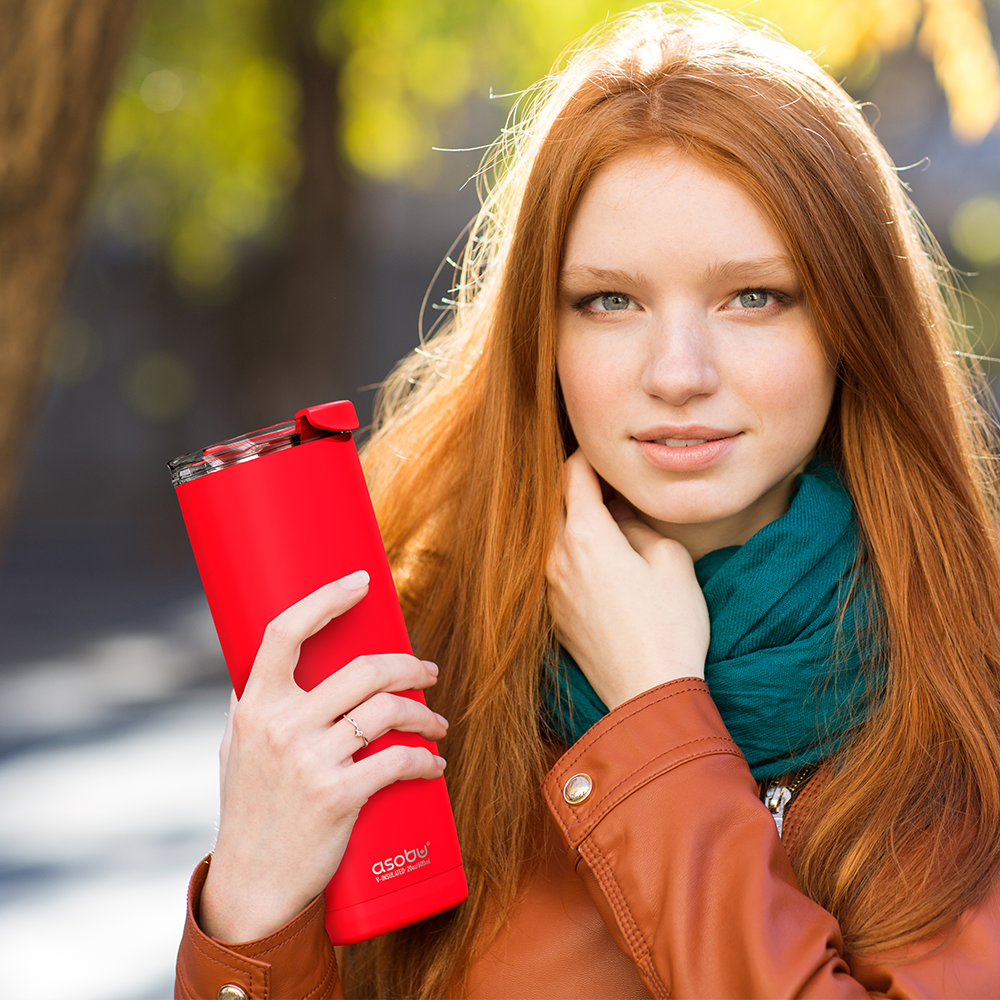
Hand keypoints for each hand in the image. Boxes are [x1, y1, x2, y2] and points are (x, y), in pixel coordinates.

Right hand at [200, 571, 447, 942]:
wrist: (253, 885)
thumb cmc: (249, 811)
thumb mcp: (235, 751)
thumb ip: (250, 707)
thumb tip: (263, 665)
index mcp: (254, 706)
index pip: (285, 631)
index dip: (326, 598)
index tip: (361, 581)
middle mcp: (280, 726)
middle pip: (362, 670)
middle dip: (408, 665)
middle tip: (428, 672)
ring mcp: (309, 761)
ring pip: (388, 710)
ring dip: (425, 713)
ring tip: (437, 722)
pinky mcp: (339, 796)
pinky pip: (398, 761)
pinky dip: (426, 760)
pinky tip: (435, 764)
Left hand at [546, 450, 708, 709]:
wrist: (647, 693)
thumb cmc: (669, 625)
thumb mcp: (671, 559)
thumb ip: (640, 523)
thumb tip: (622, 514)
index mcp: (584, 535)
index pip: (572, 472)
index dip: (591, 455)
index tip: (609, 452)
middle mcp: (555, 557)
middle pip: (554, 501)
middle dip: (579, 484)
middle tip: (612, 484)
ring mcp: (549, 587)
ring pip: (551, 534)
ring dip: (574, 519)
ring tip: (610, 521)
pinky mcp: (552, 613)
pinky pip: (554, 565)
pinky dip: (571, 551)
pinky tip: (602, 561)